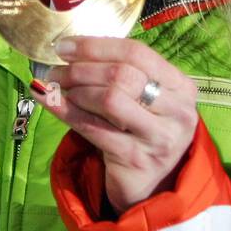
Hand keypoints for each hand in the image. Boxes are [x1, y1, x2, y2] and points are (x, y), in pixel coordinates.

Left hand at [36, 36, 197, 212]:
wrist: (152, 184)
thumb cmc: (142, 130)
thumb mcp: (145, 99)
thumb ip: (120, 73)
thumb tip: (70, 49)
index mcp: (182, 87)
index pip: (137, 53)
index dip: (96, 46)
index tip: (64, 46)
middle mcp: (177, 111)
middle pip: (122, 75)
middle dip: (81, 69)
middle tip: (56, 70)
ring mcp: (158, 137)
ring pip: (109, 99)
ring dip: (76, 90)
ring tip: (58, 87)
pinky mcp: (135, 159)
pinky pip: (93, 128)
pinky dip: (65, 111)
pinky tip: (49, 101)